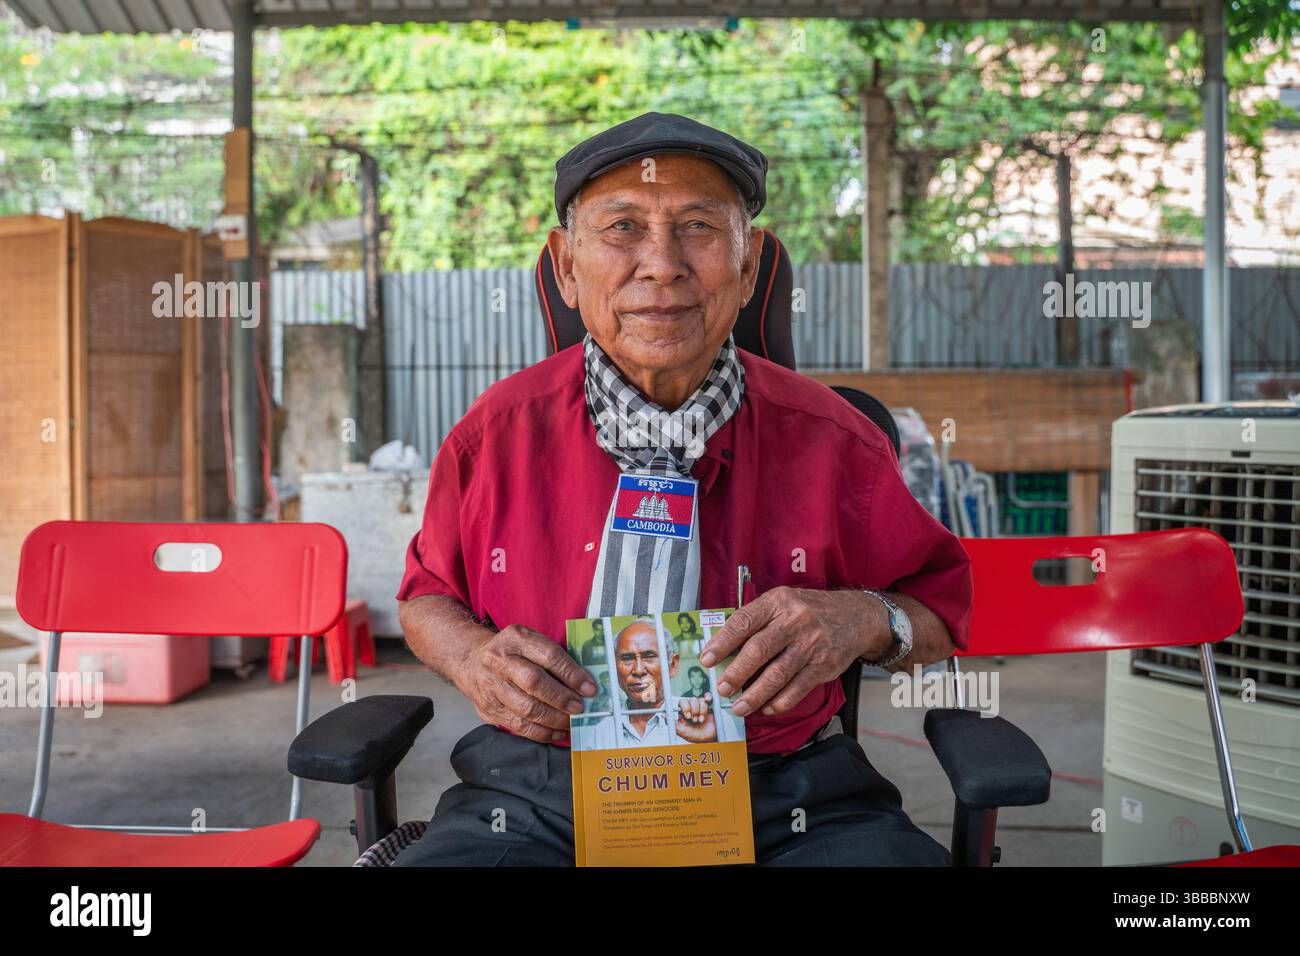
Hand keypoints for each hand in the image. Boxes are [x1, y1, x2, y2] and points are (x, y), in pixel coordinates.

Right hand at [459, 624, 595, 743]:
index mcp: (515, 638)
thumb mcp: (529, 640)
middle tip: (580, 708)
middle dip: (562, 698)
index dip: (571, 673)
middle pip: (535, 682)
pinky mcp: (489, 709)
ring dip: (554, 719)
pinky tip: (558, 732)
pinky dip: (542, 733)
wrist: (471, 661)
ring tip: (572, 722)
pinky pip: (519, 726)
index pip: (548, 655)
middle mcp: (500, 661)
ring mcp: (492, 686)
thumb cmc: (511, 652)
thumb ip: (553, 656)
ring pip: (526, 708)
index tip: (590, 688)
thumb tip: (584, 682)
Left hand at [674, 693, 717, 742]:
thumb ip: (673, 725)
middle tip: (694, 720)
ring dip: (701, 710)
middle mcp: (691, 708)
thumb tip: (664, 715)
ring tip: (701, 720)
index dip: (684, 708)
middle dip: (693, 710)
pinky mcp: (709, 705)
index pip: (681, 703)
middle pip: (689, 700)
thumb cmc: (697, 737)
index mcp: (683, 714)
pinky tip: (707, 700)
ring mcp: (699, 706)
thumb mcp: (683, 733)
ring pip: (698, 699)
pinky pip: (707, 696)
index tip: (687, 716)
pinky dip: (707, 697)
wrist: (711, 738)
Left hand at [700, 587, 883, 717]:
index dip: (722, 642)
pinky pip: (797, 689)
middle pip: (758, 650)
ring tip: (739, 707)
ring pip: (777, 674)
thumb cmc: (809, 611)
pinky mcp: (824, 665)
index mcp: (777, 602)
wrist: (857, 616)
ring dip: (755, 695)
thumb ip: (757, 620)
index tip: (707, 659)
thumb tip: (724, 648)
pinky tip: (767, 708)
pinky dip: (780, 702)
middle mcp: (794, 621)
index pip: (744, 621)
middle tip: (722, 689)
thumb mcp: (783, 602)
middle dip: (736, 673)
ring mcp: (811, 644)